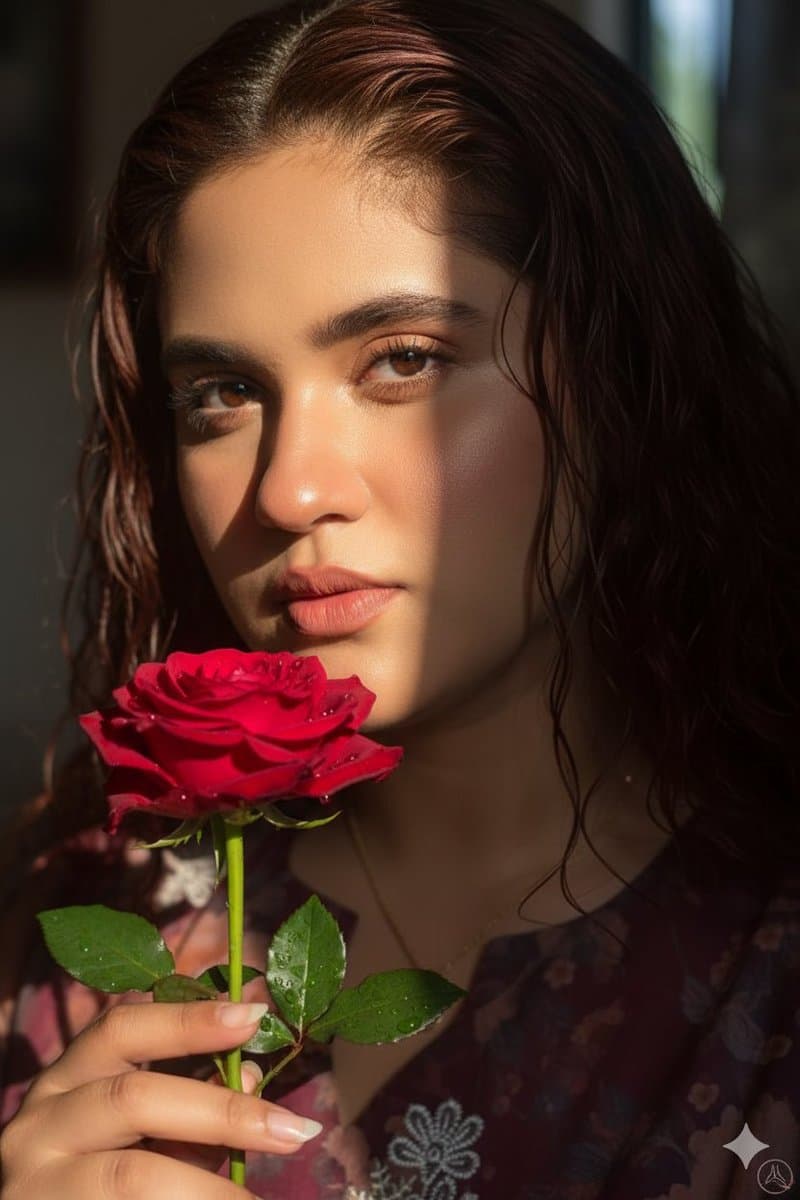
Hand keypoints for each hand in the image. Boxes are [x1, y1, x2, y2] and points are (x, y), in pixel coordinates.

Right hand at [0, 1000, 322, 1198]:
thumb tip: (249, 1074)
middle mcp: (41, 1122)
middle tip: (292, 1130)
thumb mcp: (141, 1131)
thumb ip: (190, 1101)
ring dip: (207, 1188)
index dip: (188, 1019)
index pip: (122, 1029)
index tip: (253, 1016)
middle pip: (135, 1099)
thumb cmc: (101, 1175)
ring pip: (131, 1174)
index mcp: (67, 1078)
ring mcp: (37, 1181)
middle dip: (222, 1112)